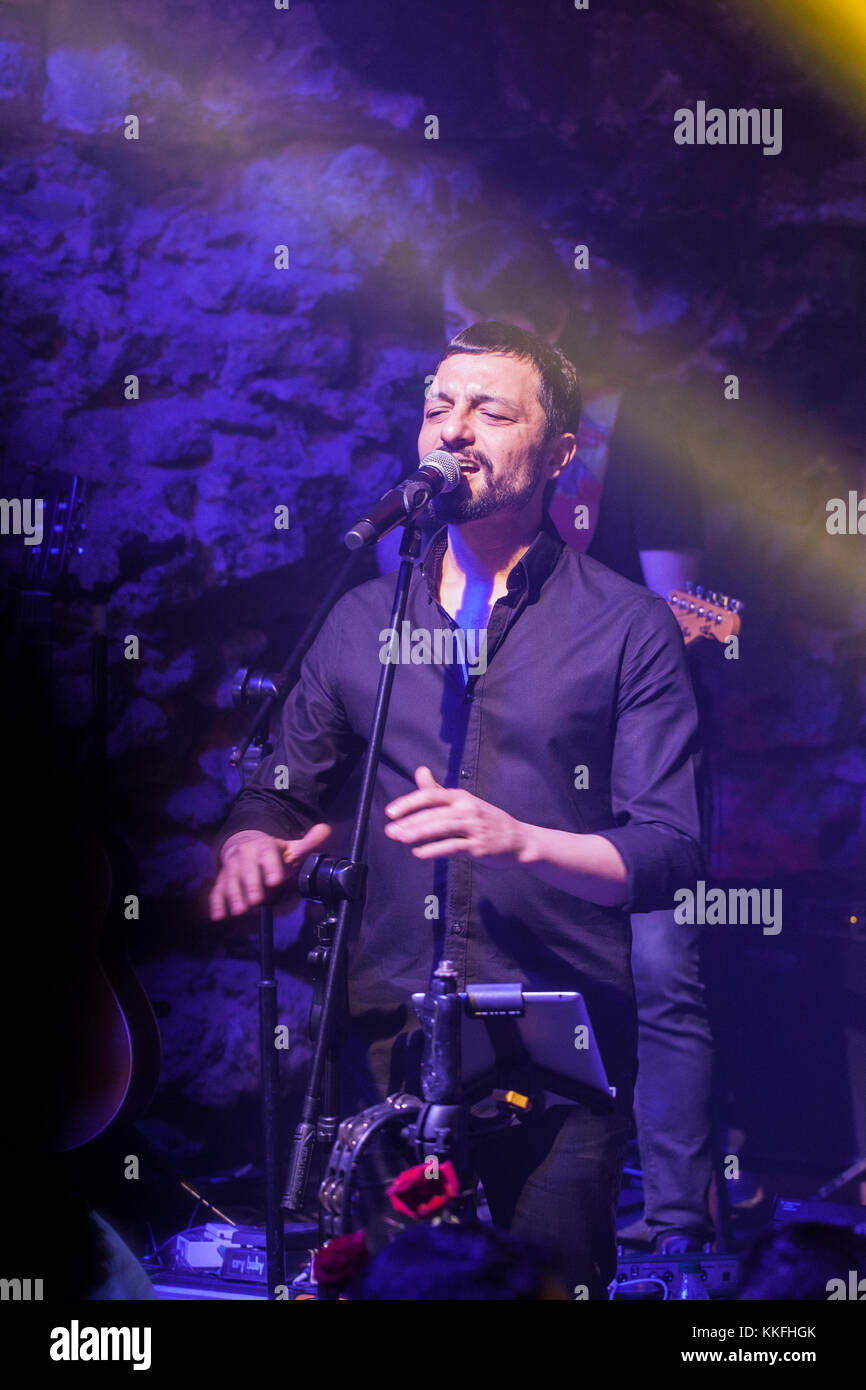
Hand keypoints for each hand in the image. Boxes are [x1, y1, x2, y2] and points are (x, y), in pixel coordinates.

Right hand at [209, 823, 331, 919]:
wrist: (244, 846)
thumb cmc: (273, 854)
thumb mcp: (291, 848)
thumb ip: (308, 843)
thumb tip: (325, 829)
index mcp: (264, 847)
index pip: (267, 855)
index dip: (271, 868)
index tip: (275, 881)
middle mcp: (245, 855)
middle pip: (246, 870)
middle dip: (251, 885)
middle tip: (256, 901)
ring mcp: (231, 868)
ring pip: (230, 881)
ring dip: (234, 896)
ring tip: (239, 911)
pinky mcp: (221, 880)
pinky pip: (217, 891)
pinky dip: (216, 903)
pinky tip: (218, 916)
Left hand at [384, 766, 526, 866]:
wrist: (519, 840)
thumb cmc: (486, 820)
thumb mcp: (464, 801)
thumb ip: (438, 790)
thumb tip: (419, 771)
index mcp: (461, 797)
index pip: (431, 795)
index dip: (409, 802)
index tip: (391, 812)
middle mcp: (467, 809)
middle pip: (433, 813)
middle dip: (409, 822)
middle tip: (390, 830)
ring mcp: (474, 828)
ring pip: (441, 828)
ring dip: (418, 834)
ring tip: (400, 839)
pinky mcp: (478, 847)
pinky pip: (452, 847)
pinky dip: (434, 850)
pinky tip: (419, 853)